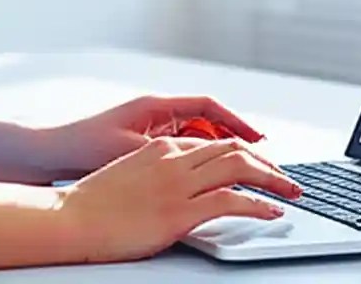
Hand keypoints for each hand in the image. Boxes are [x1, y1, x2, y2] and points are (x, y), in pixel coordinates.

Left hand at [42, 95, 265, 176]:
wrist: (48, 154)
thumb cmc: (81, 147)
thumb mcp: (129, 150)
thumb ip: (166, 154)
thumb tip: (202, 160)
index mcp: (154, 106)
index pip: (208, 107)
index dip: (237, 122)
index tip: (259, 140)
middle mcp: (156, 114)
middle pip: (208, 123)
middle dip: (237, 139)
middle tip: (264, 160)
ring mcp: (151, 130)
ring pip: (197, 138)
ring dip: (220, 152)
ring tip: (245, 172)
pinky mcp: (144, 147)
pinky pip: (182, 151)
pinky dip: (199, 162)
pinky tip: (210, 181)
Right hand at [58, 137, 302, 263]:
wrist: (69, 219)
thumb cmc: (91, 205)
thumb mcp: (128, 177)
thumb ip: (156, 174)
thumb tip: (176, 187)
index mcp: (161, 148)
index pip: (215, 142)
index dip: (245, 152)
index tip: (262, 165)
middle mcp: (173, 159)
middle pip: (235, 149)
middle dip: (267, 162)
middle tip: (287, 178)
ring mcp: (177, 184)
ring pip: (241, 168)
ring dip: (273, 179)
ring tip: (291, 191)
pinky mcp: (179, 211)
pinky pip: (233, 201)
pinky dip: (260, 204)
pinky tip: (272, 211)